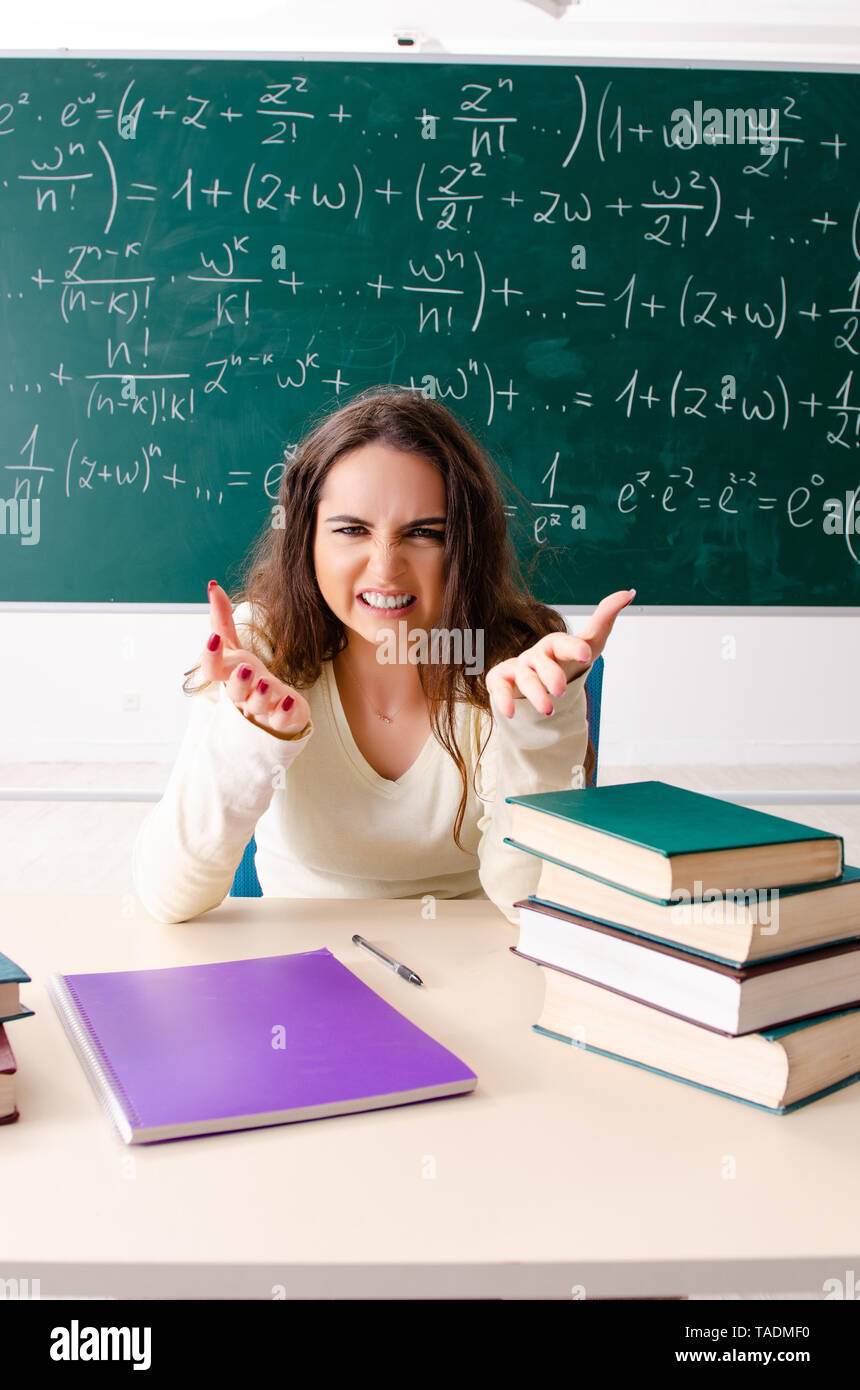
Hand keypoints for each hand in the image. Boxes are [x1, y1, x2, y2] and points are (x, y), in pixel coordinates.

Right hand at [200, 581, 310, 738]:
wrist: (273, 708)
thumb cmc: (250, 677)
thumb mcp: (236, 648)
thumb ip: (222, 621)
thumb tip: (211, 586)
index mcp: (229, 675)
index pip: (212, 670)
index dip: (210, 656)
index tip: (212, 638)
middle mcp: (242, 694)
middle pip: (233, 692)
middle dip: (238, 681)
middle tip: (247, 667)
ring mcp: (260, 709)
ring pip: (256, 705)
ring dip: (260, 694)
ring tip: (267, 682)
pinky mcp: (280, 720)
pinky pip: (280, 720)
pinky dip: (284, 712)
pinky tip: (289, 700)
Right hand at [486, 588, 635, 717]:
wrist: (539, 685)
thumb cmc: (565, 662)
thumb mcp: (589, 645)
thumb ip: (605, 620)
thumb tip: (630, 591)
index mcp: (555, 645)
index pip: (562, 642)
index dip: (573, 647)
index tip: (586, 655)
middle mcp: (535, 654)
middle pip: (541, 661)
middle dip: (550, 674)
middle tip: (560, 690)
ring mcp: (517, 668)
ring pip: (524, 677)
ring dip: (534, 692)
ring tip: (548, 710)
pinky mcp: (501, 681)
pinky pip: (499, 687)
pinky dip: (502, 699)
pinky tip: (511, 712)